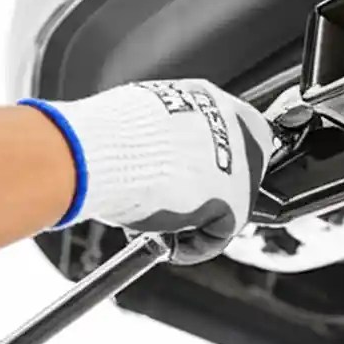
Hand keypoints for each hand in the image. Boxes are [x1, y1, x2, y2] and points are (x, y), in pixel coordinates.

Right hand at [22, 79, 274, 262]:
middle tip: (175, 209)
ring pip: (226, 204)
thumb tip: (153, 155)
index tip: (183, 182)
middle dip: (206, 195)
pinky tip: (166, 241)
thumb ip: (162, 136)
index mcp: (205, 98)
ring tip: (158, 225)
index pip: (221, 135)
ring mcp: (239, 162)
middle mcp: (230, 124)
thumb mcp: (140, 122)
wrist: (103, 151)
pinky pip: (218, 235)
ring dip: (194, 221)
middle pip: (234, 170)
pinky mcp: (237, 200)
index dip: (203, 166)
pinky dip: (192, 246)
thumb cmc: (107, 137)